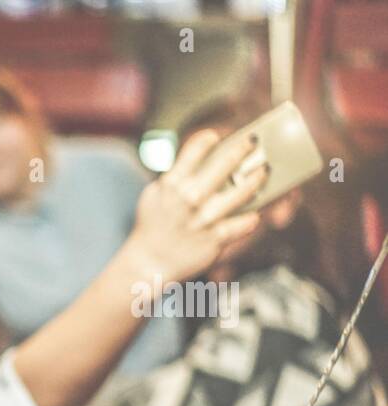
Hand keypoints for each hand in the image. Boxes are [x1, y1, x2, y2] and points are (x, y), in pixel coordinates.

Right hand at [124, 128, 265, 283]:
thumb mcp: (153, 195)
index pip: (195, 149)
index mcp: (172, 184)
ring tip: (264, 171)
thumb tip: (193, 160)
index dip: (209, 139)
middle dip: (243, 148)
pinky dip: (251, 218)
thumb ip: (173, 177)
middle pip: (225, 164)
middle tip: (252, 142)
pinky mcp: (214, 239)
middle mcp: (189, 198)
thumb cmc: (151, 227)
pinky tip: (256, 213)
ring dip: (256, 179)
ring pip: (241, 193)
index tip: (217, 136)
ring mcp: (204, 219)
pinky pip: (243, 224)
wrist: (147, 263)